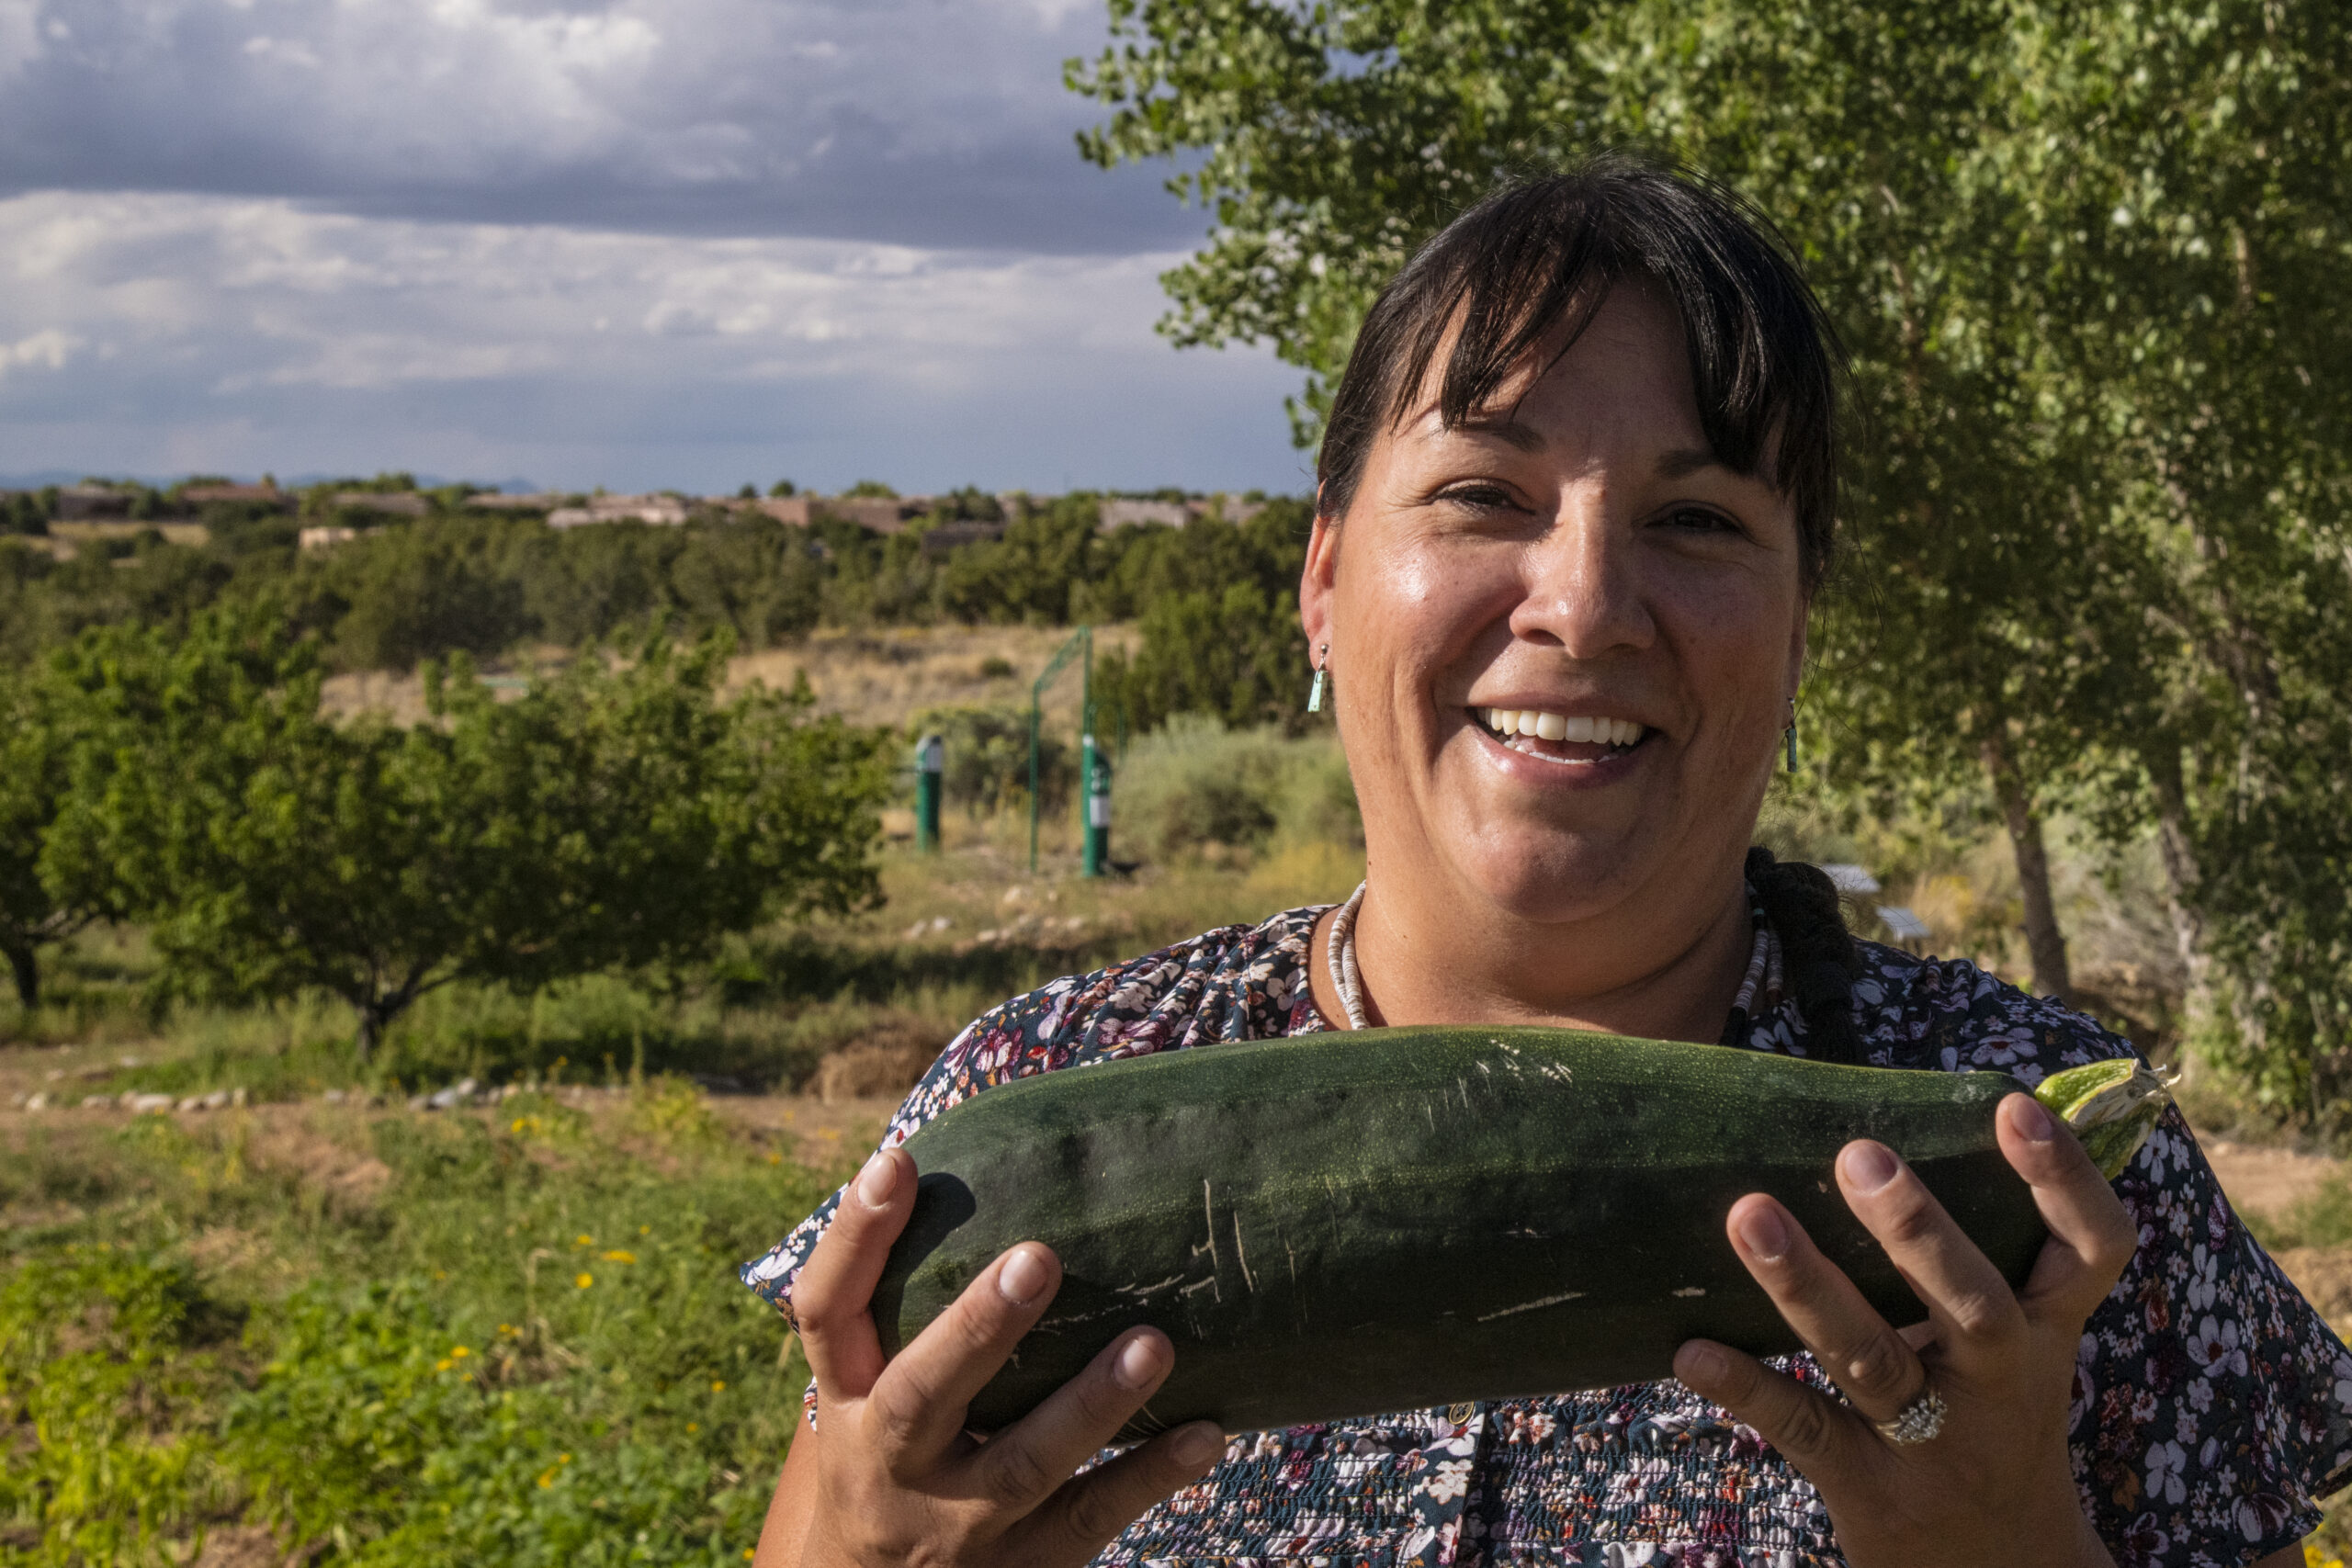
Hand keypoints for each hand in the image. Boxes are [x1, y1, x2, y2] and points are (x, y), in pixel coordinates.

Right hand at [788, 1146, 1225, 1567]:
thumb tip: (960, 1151)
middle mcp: (890, 1457)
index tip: (899, 1161)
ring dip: (1091, 1404)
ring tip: (1153, 1344)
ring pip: (1024, 1462)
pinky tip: (1207, 1432)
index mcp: (845, 1392)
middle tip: (1037, 1258)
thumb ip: (900, 1292)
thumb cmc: (887, 1447)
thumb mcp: (863, 1381)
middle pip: (924, 1392)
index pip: (827, 1308)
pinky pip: (1091, 1515)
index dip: (856, 1236)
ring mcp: (958, 1520)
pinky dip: (1151, 1475)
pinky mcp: (1024, 1562)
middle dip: (978, 1329)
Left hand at [1673, 1092, 2136, 1567]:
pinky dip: (1745, 1387)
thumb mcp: (2017, 1346)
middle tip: (1859, 1155)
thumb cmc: (1991, 1420)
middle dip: (1918, 1231)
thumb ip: (1982, 1254)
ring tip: (1748, 1214)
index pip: (2091, 1249)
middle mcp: (2001, 1382)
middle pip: (1974, 1304)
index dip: (2064, 1179)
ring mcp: (1935, 1440)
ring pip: (1874, 1361)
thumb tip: (1893, 1122)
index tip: (2012, 1105)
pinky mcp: (1869, 1487)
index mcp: (2046, 1332)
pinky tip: (1689, 1351)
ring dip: (1808, 1288)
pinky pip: (1803, 1429)